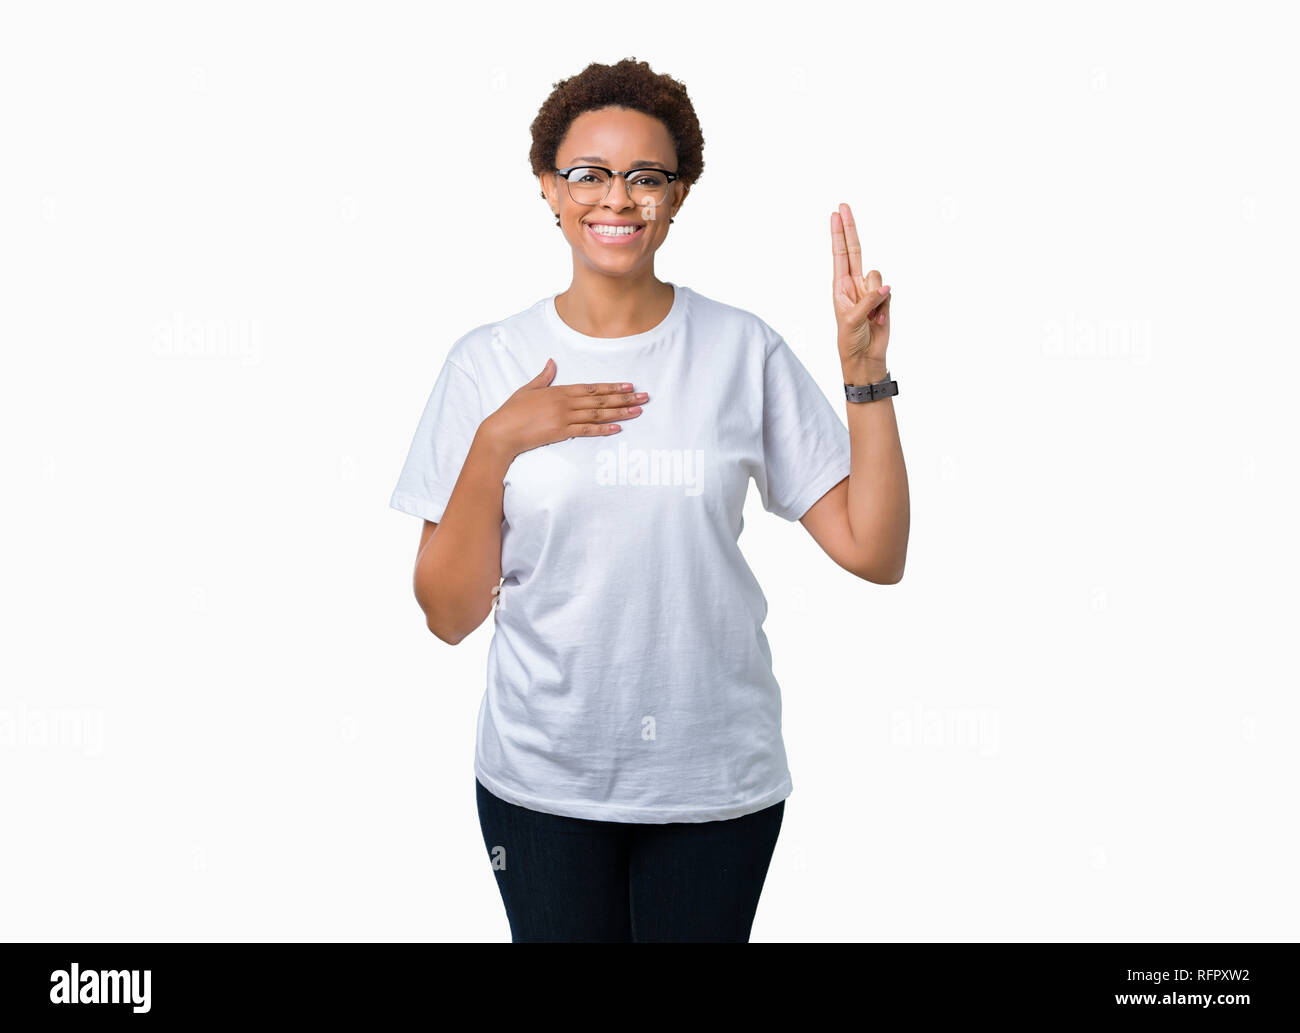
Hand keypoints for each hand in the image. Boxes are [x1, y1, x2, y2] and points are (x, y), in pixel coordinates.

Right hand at [483, 358, 648, 458]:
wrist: (502, 431)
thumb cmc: (512, 410)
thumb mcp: (528, 389)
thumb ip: (543, 376)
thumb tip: (551, 362)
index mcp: (559, 391)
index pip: (592, 388)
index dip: (612, 387)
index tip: (629, 385)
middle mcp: (565, 403)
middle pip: (600, 400)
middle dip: (624, 398)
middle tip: (644, 397)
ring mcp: (564, 418)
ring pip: (598, 415)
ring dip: (620, 413)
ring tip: (637, 411)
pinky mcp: (560, 433)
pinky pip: (586, 431)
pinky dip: (603, 430)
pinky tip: (618, 428)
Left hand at [831, 202, 890, 376]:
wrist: (865, 357)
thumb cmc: (850, 339)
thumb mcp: (852, 319)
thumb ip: (867, 300)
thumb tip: (884, 287)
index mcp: (840, 286)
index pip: (840, 254)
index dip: (839, 234)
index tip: (836, 214)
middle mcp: (855, 284)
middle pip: (855, 250)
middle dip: (850, 228)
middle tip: (843, 205)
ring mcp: (871, 291)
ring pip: (877, 277)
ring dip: (875, 298)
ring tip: (869, 316)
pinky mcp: (885, 300)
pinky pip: (888, 293)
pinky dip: (884, 308)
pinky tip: (878, 320)